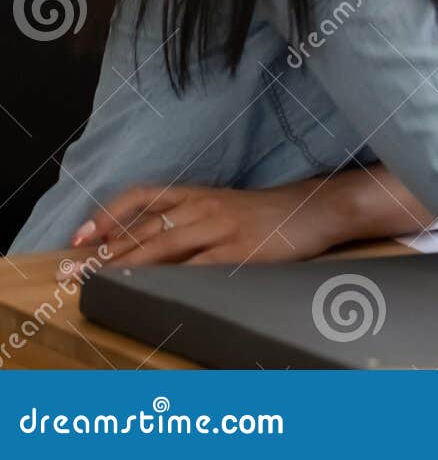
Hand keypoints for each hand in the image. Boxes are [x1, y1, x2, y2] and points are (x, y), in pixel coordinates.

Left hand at [55, 180, 345, 278]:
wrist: (318, 209)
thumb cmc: (271, 214)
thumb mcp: (227, 208)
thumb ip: (192, 221)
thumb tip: (150, 245)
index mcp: (200, 194)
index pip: (142, 197)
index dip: (107, 215)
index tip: (81, 237)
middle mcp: (204, 206)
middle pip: (143, 228)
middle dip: (103, 252)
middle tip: (72, 271)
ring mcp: (222, 228)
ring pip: (162, 246)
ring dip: (125, 266)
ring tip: (97, 282)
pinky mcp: (240, 251)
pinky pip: (196, 266)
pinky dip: (169, 278)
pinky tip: (151, 290)